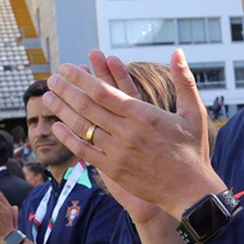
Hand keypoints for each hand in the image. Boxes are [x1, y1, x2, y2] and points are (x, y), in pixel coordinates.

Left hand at [43, 49, 225, 218]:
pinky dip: (68, 138)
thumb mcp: (194, 112)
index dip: (81, 78)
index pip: (104, 91)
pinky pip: (85, 151)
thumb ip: (184, 81)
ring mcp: (118, 152)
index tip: (67, 67)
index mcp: (143, 115)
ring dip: (62, 110)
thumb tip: (178, 52)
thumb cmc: (193, 149)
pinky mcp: (113, 169)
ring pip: (82, 127)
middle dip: (66, 90)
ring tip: (48, 96)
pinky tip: (57, 126)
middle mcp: (127, 132)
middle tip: (51, 78)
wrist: (190, 191)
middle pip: (87, 106)